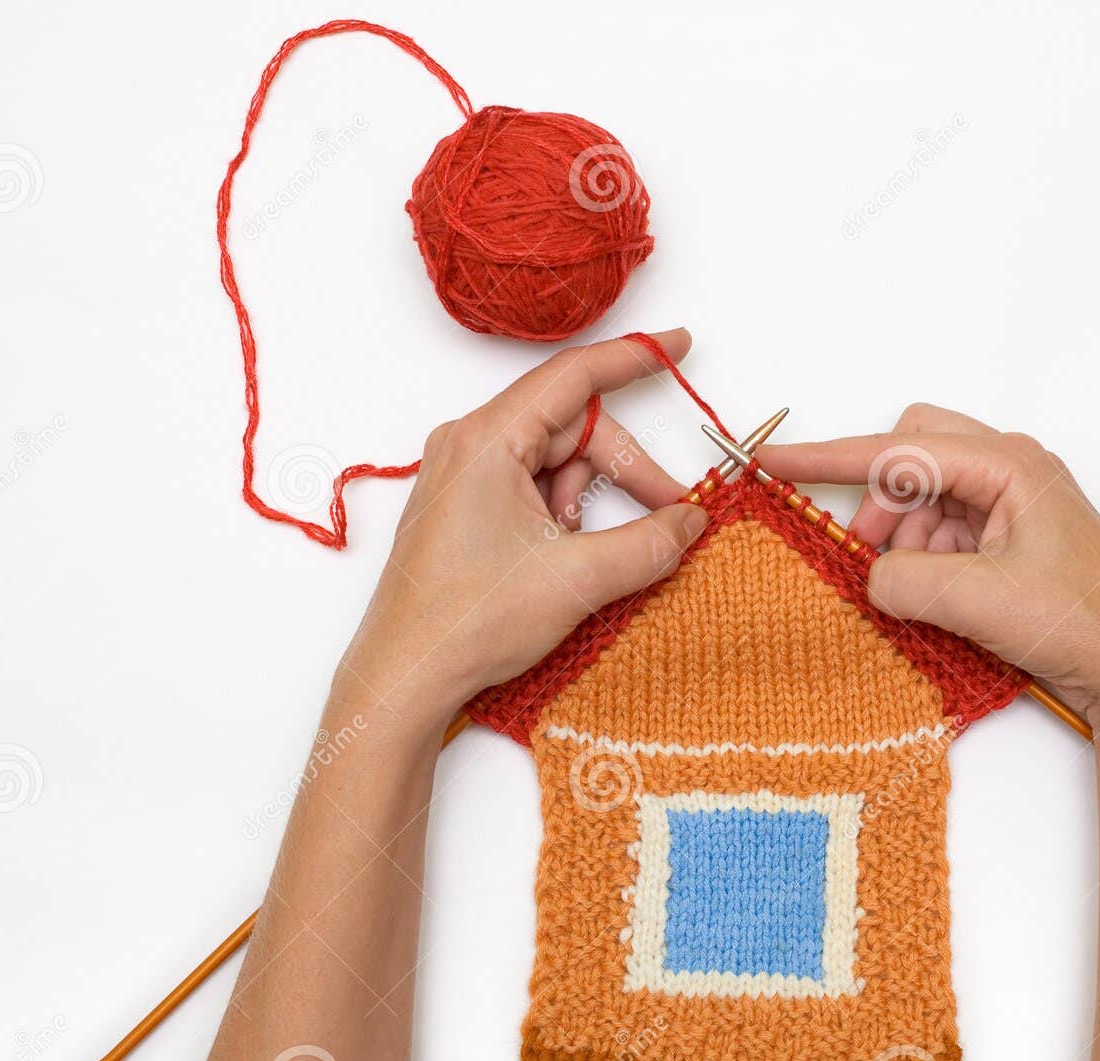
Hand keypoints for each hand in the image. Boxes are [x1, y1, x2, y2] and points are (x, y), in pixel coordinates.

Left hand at [336, 330, 706, 733]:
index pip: (574, 377)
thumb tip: (692, 521)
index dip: (634, 358)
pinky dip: (562, 516)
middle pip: (573, 428)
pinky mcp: (464, 508)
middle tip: (671, 512)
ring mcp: (463, 476)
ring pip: (555, 462)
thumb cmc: (467, 621)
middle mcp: (469, 445)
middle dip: (625, 469)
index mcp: (487, 440)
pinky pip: (531, 489)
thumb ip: (650, 543)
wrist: (407, 676)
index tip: (680, 346)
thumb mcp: (578, 579)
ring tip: (586, 556)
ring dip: (589, 502)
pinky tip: (565, 559)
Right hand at [757, 403, 1099, 723]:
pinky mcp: (1015, 536)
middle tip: (864, 553)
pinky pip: (947, 529)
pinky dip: (927, 558)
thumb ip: (903, 579)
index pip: (897, 449)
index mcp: (1009, 465)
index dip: (827, 458)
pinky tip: (939, 596)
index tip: (773, 462)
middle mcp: (1012, 469)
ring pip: (926, 496)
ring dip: (906, 538)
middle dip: (878, 500)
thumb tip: (870, 575)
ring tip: (919, 591)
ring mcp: (1015, 501)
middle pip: (911, 454)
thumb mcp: (976, 601)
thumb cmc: (1083, 622)